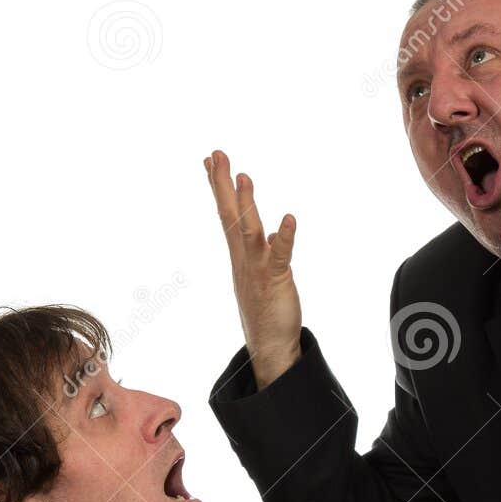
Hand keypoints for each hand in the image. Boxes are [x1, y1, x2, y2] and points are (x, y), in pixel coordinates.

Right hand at [204, 150, 301, 387]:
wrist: (270, 346)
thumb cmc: (267, 311)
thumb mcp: (264, 276)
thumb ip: (269, 251)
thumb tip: (276, 233)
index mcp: (240, 255)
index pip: (227, 215)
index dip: (219, 188)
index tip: (211, 162)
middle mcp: (244, 258)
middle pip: (230, 215)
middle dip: (222, 184)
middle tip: (216, 154)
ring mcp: (257, 268)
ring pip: (249, 231)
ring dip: (245, 204)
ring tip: (243, 176)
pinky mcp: (275, 279)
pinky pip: (281, 256)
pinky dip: (285, 237)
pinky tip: (290, 219)